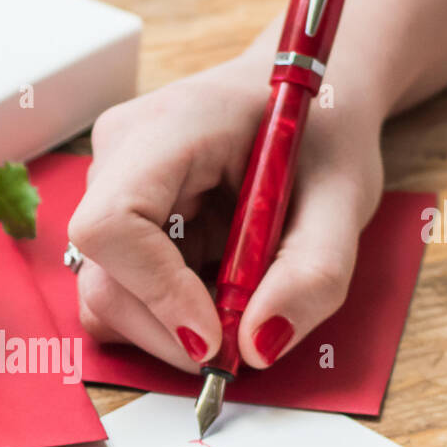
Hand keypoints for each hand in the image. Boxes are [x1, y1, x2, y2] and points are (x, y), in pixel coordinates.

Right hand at [67, 38, 385, 371]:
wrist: (310, 98)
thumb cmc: (325, 131)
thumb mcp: (344, 198)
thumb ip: (313, 274)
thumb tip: (258, 347)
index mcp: (170, 126)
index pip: (113, 223)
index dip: (155, 292)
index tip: (214, 336)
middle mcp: (120, 153)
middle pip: (102, 274)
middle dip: (168, 328)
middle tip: (240, 344)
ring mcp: (108, 184)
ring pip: (105, 293)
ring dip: (169, 327)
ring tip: (235, 307)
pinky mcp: (115, 215)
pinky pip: (120, 289)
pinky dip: (167, 314)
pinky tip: (215, 292)